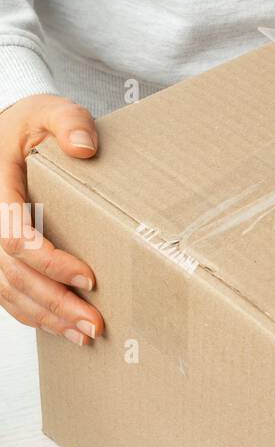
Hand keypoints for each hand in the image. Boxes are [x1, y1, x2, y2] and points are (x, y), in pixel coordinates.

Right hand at [0, 94, 103, 344]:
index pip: (13, 237)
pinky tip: (61, 329)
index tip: (89, 277)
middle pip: (13, 274)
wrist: (3, 141)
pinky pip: (4, 293)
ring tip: (84, 335)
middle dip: (54, 302)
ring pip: (7, 291)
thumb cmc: (25, 127)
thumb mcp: (45, 110)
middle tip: (94, 324)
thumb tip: (84, 147)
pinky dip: (32, 314)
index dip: (50, 262)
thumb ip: (67, 121)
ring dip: (46, 317)